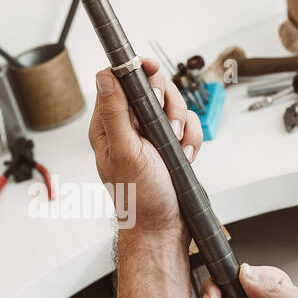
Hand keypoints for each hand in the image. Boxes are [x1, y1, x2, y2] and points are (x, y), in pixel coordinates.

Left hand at [89, 58, 202, 241]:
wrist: (164, 228)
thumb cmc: (139, 199)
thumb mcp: (125, 152)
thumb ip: (114, 113)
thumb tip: (106, 77)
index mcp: (108, 125)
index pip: (118, 80)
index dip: (136, 70)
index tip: (151, 70)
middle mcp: (128, 126)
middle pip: (151, 86)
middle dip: (166, 104)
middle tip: (166, 130)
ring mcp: (151, 134)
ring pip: (173, 103)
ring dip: (181, 124)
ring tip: (175, 148)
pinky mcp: (171, 142)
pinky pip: (188, 123)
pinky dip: (192, 138)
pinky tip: (185, 157)